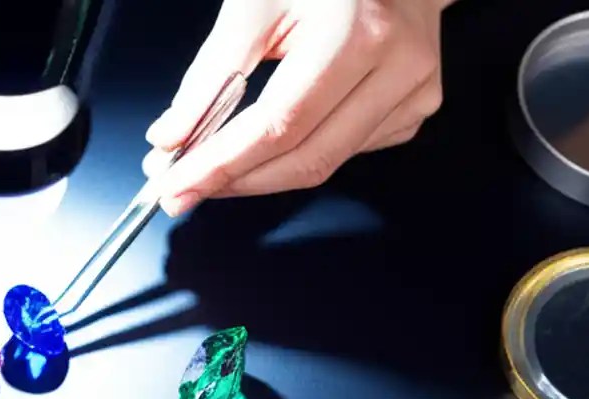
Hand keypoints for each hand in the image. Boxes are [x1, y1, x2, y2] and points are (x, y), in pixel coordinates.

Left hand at [146, 0, 453, 214]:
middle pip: (305, 158)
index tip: (177, 186)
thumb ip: (212, 72)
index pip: (280, 124)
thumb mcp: (255, 1)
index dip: (223, 164)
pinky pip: (344, 153)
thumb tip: (172, 137)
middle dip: (235, 181)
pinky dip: (296, 156)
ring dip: (260, 175)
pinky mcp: (416, 107)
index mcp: (359, 30)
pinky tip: (268, 143)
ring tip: (212, 167)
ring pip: (323, 164)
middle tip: (182, 189)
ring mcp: (415, 91)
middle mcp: (399, 65)